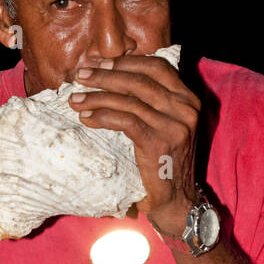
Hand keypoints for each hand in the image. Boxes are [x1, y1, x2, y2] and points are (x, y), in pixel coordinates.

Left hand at [68, 52, 200, 234]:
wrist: (176, 201)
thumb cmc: (163, 163)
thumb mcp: (165, 126)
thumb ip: (150, 104)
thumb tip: (112, 80)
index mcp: (188, 99)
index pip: (157, 67)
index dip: (126, 62)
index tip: (100, 64)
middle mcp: (185, 108)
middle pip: (139, 80)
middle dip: (105, 76)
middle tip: (80, 76)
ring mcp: (174, 124)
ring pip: (128, 100)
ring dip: (97, 97)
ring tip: (75, 100)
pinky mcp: (159, 141)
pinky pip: (125, 121)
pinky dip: (102, 116)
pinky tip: (87, 118)